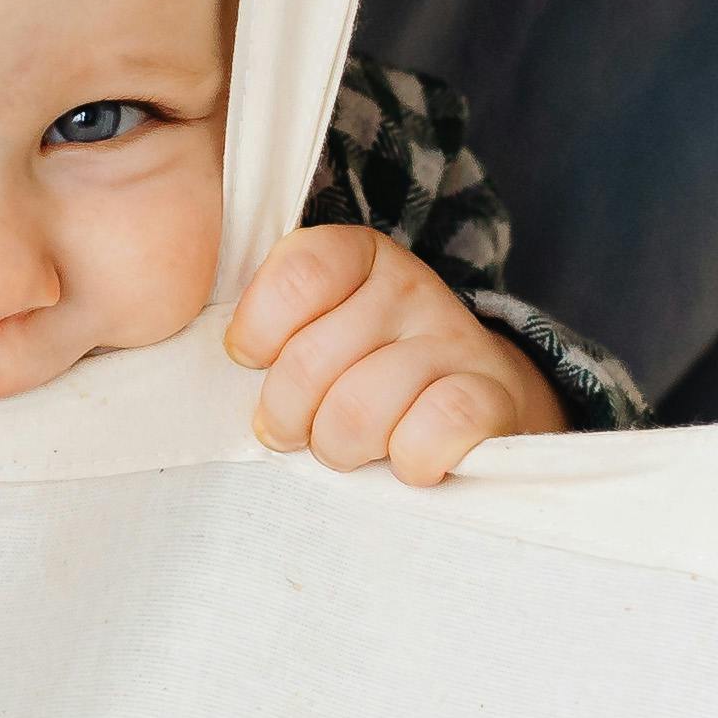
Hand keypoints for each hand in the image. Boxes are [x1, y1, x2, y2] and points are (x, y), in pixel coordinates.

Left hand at [226, 226, 556, 483]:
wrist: (470, 406)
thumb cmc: (361, 374)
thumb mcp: (309, 333)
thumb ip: (266, 329)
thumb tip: (223, 358)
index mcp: (356, 256)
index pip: (297, 275)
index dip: (259, 332)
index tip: (252, 362)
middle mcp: (409, 286)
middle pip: (311, 361)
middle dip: (289, 416)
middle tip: (299, 431)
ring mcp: (454, 338)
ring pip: (360, 408)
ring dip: (341, 447)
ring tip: (349, 449)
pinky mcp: (493, 395)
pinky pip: (434, 429)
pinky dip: (410, 459)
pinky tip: (406, 461)